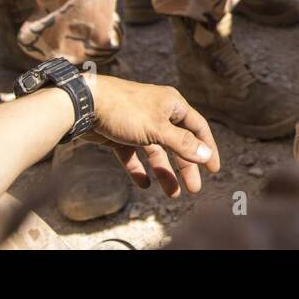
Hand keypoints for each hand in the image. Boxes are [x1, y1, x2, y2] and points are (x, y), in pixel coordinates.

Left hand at [89, 75, 220, 196]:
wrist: (84, 103)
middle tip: (194, 189)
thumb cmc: (124, 110)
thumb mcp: (157, 129)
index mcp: (172, 105)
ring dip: (164, 172)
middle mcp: (158, 113)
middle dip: (186, 166)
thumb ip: (182, 144)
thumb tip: (206, 155)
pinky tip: (143, 184)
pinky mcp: (120, 134)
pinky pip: (134, 155)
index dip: (207, 148)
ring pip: (157, 151)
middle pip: (178, 143)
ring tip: (172, 194)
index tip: (214, 169)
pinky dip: (139, 169)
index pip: (197, 128)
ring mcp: (139, 124)